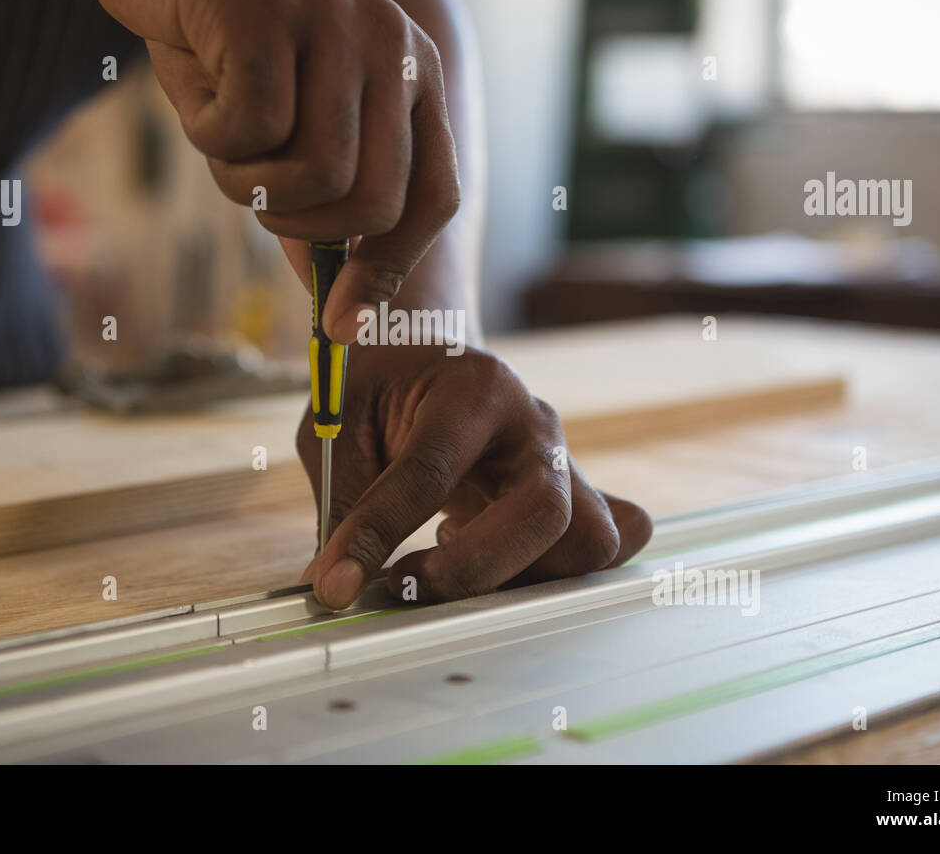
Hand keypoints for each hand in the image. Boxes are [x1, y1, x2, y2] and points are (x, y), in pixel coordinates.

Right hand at [66, 0, 460, 341]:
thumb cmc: (226, 45)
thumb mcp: (292, 123)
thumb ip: (327, 196)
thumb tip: (345, 312)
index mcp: (413, 77)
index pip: (434, 198)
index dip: (389, 272)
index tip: (341, 323)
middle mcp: (392, 47)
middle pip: (375, 203)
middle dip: (302, 231)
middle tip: (253, 201)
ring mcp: (336, 23)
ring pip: (317, 176)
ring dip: (249, 187)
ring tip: (221, 138)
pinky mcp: (269, 11)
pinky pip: (250, 132)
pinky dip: (210, 139)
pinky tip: (197, 91)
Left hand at [296, 344, 652, 608]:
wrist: (429, 354)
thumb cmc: (384, 385)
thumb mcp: (342, 425)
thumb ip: (342, 504)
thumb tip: (332, 587)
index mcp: (471, 389)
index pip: (431, 472)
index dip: (379, 533)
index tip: (337, 583)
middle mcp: (533, 423)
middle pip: (543, 512)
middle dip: (472, 569)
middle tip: (405, 581)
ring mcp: (563, 460)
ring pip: (588, 540)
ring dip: (518, 575)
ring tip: (449, 555)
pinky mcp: (576, 495)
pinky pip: (607, 545)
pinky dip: (560, 573)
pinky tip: (497, 564)